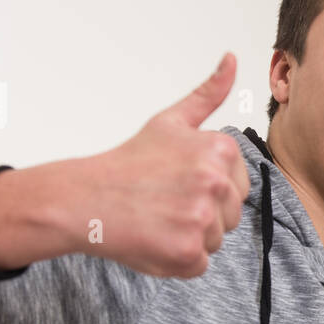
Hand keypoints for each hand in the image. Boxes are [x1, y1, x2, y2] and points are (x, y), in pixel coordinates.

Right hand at [79, 52, 249, 276]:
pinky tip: (153, 239)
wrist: (85, 198)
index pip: (238, 188)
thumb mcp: (171, 122)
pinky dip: (178, 260)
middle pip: (230, 216)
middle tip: (164, 202)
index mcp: (220, 151)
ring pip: (216, 241)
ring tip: (157, 220)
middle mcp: (215, 182)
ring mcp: (203, 219)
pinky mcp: (189, 252)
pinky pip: (200, 264)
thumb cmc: (129, 163)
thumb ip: (208, 95)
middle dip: (202, 215)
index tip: (177, 183)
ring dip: (190, 238)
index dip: (208, 190)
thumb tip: (231, 59)